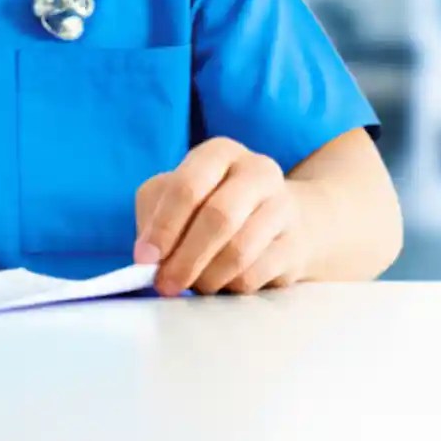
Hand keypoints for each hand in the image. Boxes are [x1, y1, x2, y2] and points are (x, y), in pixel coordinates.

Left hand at [134, 138, 309, 296]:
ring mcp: (283, 207)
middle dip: (185, 258)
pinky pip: (255, 275)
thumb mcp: (173, 197)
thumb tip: (148, 257)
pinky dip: (229, 287)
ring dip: (206, 277)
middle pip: (218, 217)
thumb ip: (153, 218)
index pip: (188, 186)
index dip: (163, 226)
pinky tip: (222, 284)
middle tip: (165, 284)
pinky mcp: (295, 245)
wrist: (279, 221)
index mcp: (220, 153)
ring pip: (238, 251)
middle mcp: (257, 171)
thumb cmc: (210, 206)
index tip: (145, 259)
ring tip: (193, 284)